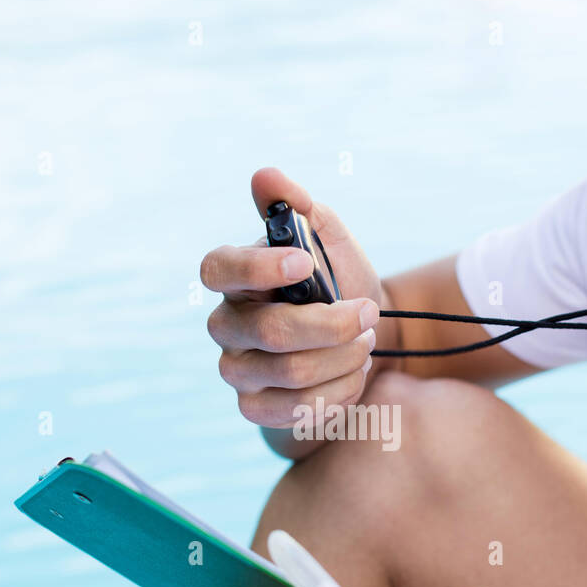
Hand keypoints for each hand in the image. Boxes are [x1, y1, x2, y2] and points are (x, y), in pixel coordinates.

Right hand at [201, 167, 384, 428]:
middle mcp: (228, 325)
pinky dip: (342, 390)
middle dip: (333, 325)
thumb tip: (266, 177)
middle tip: (368, 314)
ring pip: (293, 372)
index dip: (257, 267)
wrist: (364, 342)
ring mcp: (238, 371)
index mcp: (237, 278)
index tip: (304, 263)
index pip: (217, 269)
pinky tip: (356, 374)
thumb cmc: (339, 285)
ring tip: (366, 342)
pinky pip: (300, 408)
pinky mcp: (257, 409)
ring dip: (345, 356)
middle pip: (271, 331)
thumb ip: (299, 208)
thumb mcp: (329, 239)